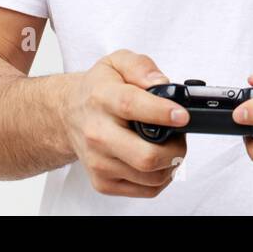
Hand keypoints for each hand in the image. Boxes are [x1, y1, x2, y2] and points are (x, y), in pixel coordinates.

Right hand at [60, 49, 188, 197]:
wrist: (69, 115)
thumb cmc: (99, 89)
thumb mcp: (118, 62)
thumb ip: (141, 67)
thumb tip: (161, 83)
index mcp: (102, 98)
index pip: (131, 106)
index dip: (162, 113)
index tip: (182, 116)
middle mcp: (97, 133)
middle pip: (145, 156)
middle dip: (176, 148)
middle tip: (180, 134)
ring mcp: (99, 162)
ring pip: (150, 176)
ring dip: (171, 162)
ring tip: (169, 145)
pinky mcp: (103, 183)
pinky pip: (147, 190)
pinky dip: (161, 177)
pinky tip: (159, 160)